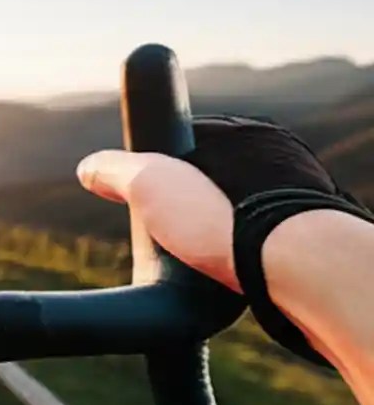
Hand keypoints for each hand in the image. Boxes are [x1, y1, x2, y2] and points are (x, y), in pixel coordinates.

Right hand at [77, 115, 355, 295]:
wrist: (301, 270)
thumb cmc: (229, 219)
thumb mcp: (150, 184)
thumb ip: (115, 171)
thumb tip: (89, 168)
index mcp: (247, 133)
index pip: (188, 141)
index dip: (157, 168)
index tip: (141, 196)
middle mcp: (282, 159)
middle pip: (215, 178)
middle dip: (189, 204)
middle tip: (166, 232)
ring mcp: (302, 198)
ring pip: (243, 211)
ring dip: (218, 231)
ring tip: (198, 256)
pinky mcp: (315, 239)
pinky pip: (267, 241)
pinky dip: (246, 253)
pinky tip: (232, 270)